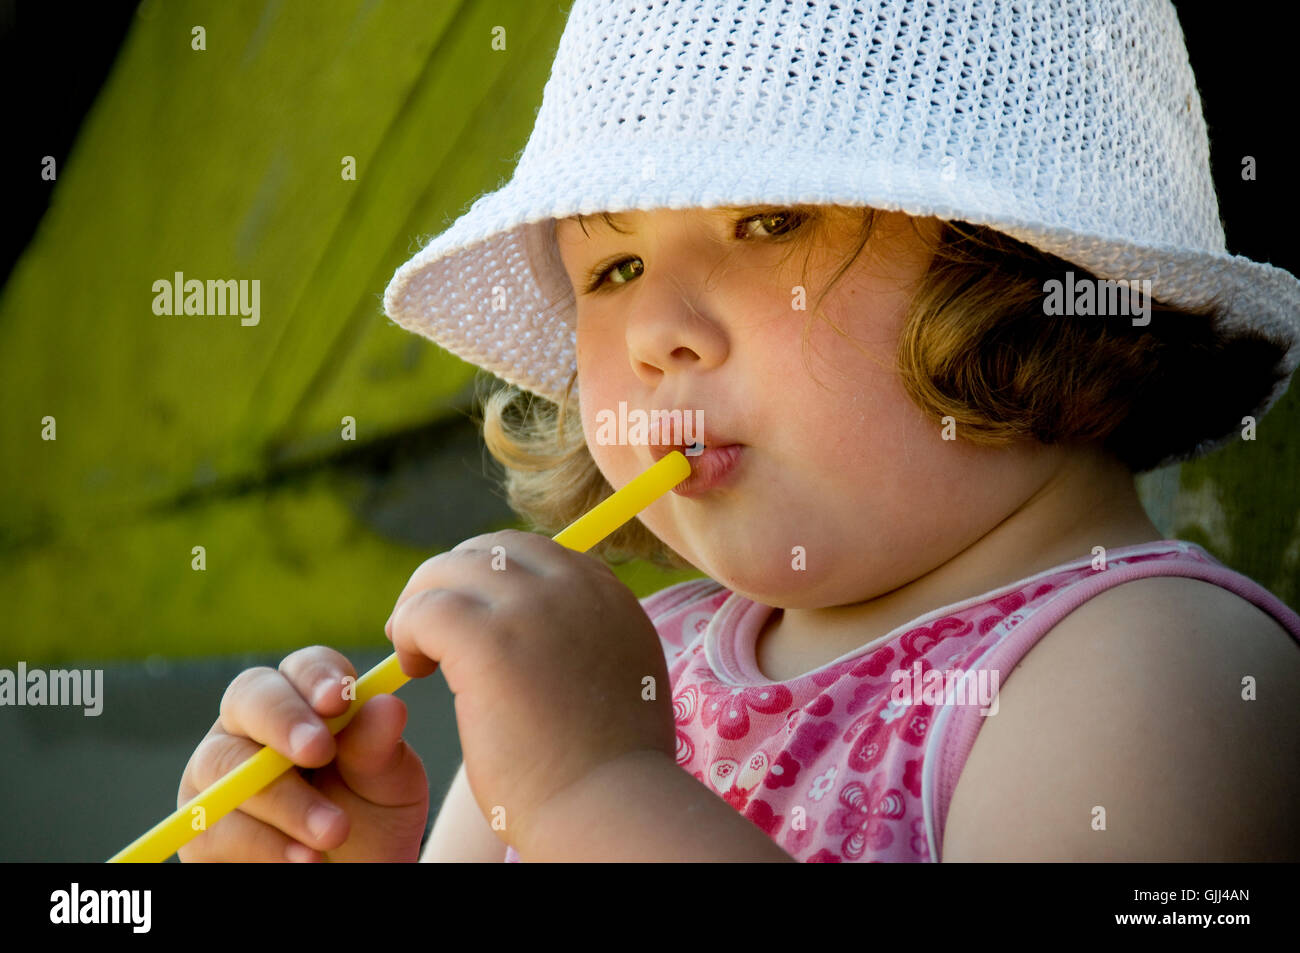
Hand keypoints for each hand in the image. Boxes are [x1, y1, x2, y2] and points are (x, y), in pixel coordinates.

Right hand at [177, 646, 429, 861]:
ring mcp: (215, 777)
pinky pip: (214, 826)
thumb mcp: (389, 786)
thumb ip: (380, 749)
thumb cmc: (370, 820)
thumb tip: (388, 705)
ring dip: (285, 799)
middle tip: (319, 751)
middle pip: (248, 698)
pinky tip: (304, 859)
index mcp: (304, 702)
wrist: (353, 882)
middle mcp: (251, 728)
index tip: (339, 700)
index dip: (317, 676)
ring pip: (227, 765)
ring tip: (334, 831)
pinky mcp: (199, 830)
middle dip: (284, 721)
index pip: (301, 668)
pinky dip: (262, 844)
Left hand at [385, 529, 674, 851]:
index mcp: (607, 594)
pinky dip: (408, 631)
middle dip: (452, 582)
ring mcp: (532, 607)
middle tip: (427, 631)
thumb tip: (552, 632)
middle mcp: (574, 586)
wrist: (608, 808)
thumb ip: (589, 638)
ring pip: (450, 570)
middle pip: (490, 549)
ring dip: (421, 605)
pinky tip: (413, 669)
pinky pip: (425, 608)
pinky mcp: (488, 640)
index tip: (473, 620)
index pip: (533, 554)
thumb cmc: (607, 768)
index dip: (492, 581)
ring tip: (415, 655)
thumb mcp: (619, 678)